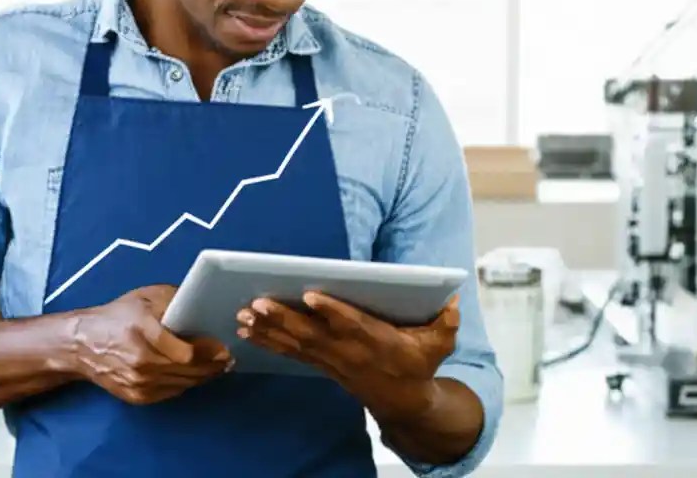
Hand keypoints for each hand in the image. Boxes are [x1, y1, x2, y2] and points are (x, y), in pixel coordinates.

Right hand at [71, 285, 230, 404]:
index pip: (184, 352)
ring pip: (183, 383)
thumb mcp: (146, 297)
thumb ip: (176, 300)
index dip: (208, 352)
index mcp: (143, 330)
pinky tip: (196, 374)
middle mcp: (140, 360)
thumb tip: (206, 306)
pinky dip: (187, 383)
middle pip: (188, 370)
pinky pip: (172, 392)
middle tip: (228, 358)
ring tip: (218, 366)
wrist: (81, 344)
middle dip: (213, 366)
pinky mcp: (136, 396)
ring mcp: (137, 382)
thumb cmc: (118, 316)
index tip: (223, 347)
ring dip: (204, 376)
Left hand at [238, 292, 459, 420]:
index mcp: (377, 342)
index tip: (311, 294)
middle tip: (257, 302)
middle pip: (312, 334)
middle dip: (283, 318)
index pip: (351, 324)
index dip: (332, 310)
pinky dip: (267, 341)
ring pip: (296, 344)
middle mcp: (350, 352)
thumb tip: (454, 299)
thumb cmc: (419, 363)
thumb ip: (446, 321)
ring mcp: (333, 360)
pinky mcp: (322, 364)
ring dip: (267, 329)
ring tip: (242, 314)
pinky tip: (246, 330)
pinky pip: (291, 352)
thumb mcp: (441, 343)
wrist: (404, 402)